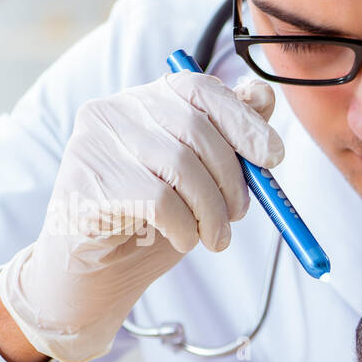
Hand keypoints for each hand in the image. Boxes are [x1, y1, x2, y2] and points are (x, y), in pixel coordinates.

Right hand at [0, 72, 282, 361]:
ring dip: (212, 212)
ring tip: (214, 238)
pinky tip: (183, 239)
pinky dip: (185, 227)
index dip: (244, 121)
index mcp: (148, 99)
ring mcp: (95, 143)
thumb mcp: (204, 179)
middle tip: (238, 215)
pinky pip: (159, 201)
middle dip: (232, 179)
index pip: (201, 89)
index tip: (273, 158)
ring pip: (181, 167)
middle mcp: (116, 110)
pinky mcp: (87, 182)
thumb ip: (232, 139)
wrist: (100, 272)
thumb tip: (264, 97)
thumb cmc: (156, 221)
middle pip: (196, 129)